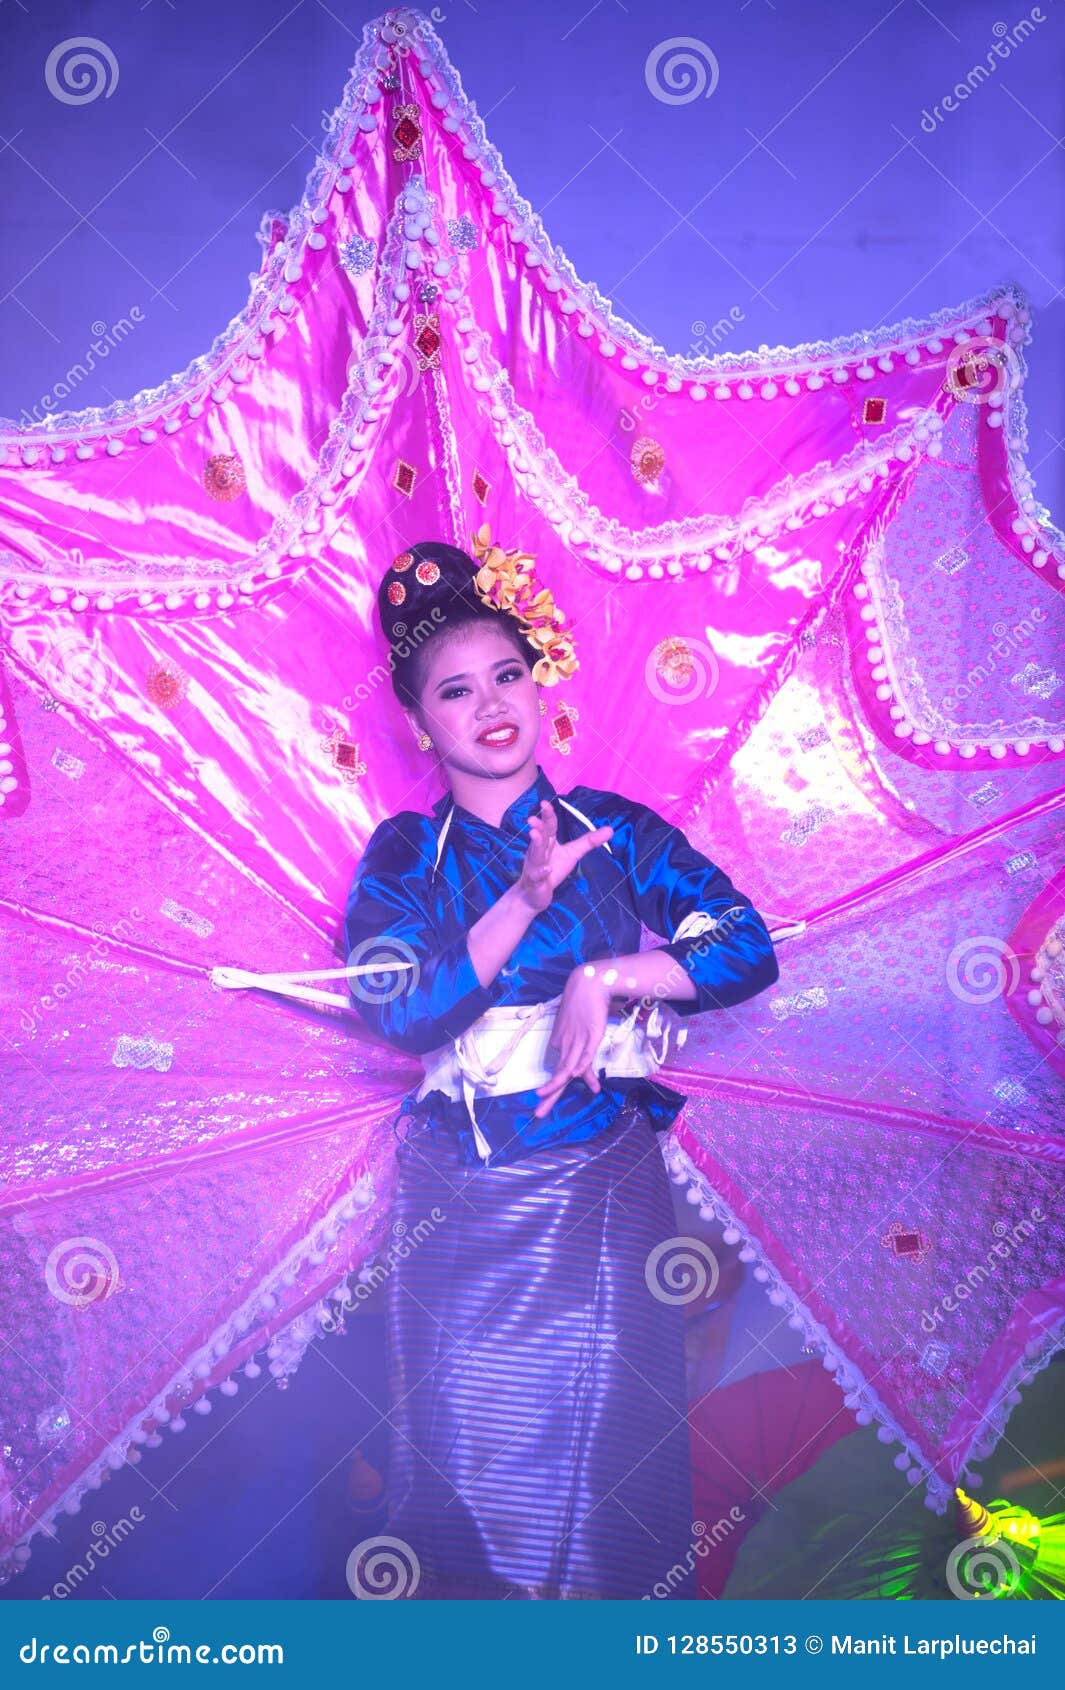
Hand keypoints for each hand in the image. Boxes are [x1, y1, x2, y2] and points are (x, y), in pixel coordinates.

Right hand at [515, 801, 612, 915]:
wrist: (534, 895)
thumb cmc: (552, 869)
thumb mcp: (572, 853)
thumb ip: (589, 842)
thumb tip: (610, 829)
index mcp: (548, 842)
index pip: (549, 826)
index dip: (548, 815)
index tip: (544, 803)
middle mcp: (539, 851)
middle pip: (539, 837)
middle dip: (537, 827)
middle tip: (533, 818)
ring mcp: (535, 866)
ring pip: (535, 854)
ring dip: (535, 844)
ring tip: (534, 834)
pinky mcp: (535, 882)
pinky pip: (537, 877)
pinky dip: (541, 873)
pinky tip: (547, 869)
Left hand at [534, 964, 612, 1117]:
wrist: (588, 983)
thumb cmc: (584, 1005)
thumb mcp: (580, 1030)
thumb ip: (580, 1050)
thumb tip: (578, 1069)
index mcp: (562, 1043)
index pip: (560, 1070)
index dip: (554, 1087)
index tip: (544, 1098)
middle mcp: (566, 1044)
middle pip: (558, 1074)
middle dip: (548, 1094)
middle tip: (537, 1112)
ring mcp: (578, 1040)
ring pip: (567, 1068)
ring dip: (556, 1086)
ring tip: (544, 1102)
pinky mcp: (591, 1035)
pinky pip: (584, 1054)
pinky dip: (579, 1066)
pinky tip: (574, 1077)